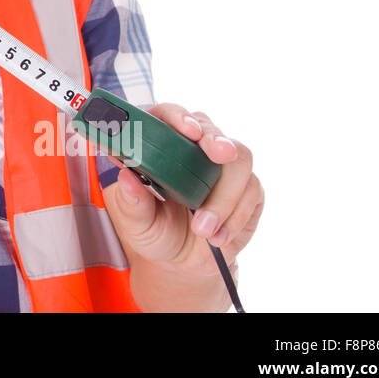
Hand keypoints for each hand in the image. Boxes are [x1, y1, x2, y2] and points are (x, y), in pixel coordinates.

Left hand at [103, 103, 263, 285]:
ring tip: (203, 229)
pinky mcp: (247, 188)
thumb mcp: (135, 224)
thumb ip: (131, 203)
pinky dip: (235, 216)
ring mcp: (222, 167)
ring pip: (238, 160)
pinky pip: (252, 190)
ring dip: (224, 196)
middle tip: (219, 154)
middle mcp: (193, 150)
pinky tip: (218, 235)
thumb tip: (127, 178)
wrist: (182, 262)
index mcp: (158, 147)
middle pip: (210, 129)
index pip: (168, 115)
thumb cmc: (154, 231)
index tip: (188, 130)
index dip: (178, 117)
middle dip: (216, 140)